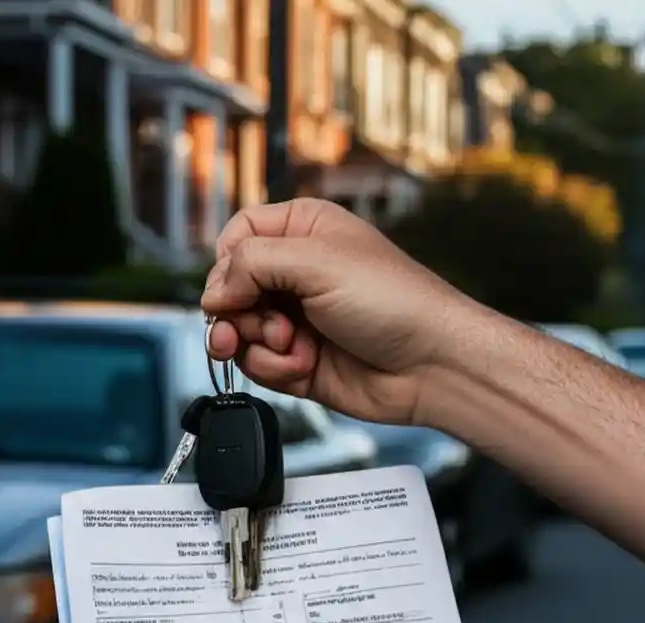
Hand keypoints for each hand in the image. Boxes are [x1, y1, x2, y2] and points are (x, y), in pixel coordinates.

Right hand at [201, 199, 479, 425]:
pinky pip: (257, 365)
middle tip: (263, 325)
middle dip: (239, 312)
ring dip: (259, 345)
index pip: (237, 235)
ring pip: (237, 330)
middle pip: (229, 288)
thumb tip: (212, 293)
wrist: (432, 365)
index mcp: (303, 231)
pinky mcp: (296, 359)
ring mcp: (295, 318)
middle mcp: (295, 272)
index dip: (226, 264)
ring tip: (292, 347)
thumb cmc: (395, 302)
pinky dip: (274, 369)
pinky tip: (305, 366)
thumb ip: (251, 264)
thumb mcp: (317, 262)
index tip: (232, 289)